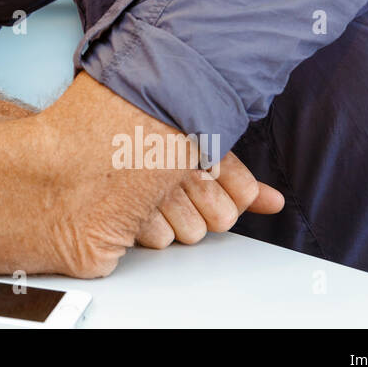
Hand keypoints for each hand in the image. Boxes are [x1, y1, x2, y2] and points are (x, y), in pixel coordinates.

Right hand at [135, 150, 284, 248]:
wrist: (92, 127)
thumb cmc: (146, 137)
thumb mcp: (200, 148)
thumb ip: (240, 181)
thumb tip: (275, 203)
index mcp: (202, 143)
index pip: (242, 192)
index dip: (230, 191)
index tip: (205, 176)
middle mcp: (181, 165)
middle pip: (222, 218)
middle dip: (204, 210)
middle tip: (180, 189)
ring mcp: (154, 186)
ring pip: (192, 233)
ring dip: (175, 220)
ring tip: (155, 195)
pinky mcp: (128, 209)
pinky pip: (159, 239)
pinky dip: (148, 227)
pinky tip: (137, 204)